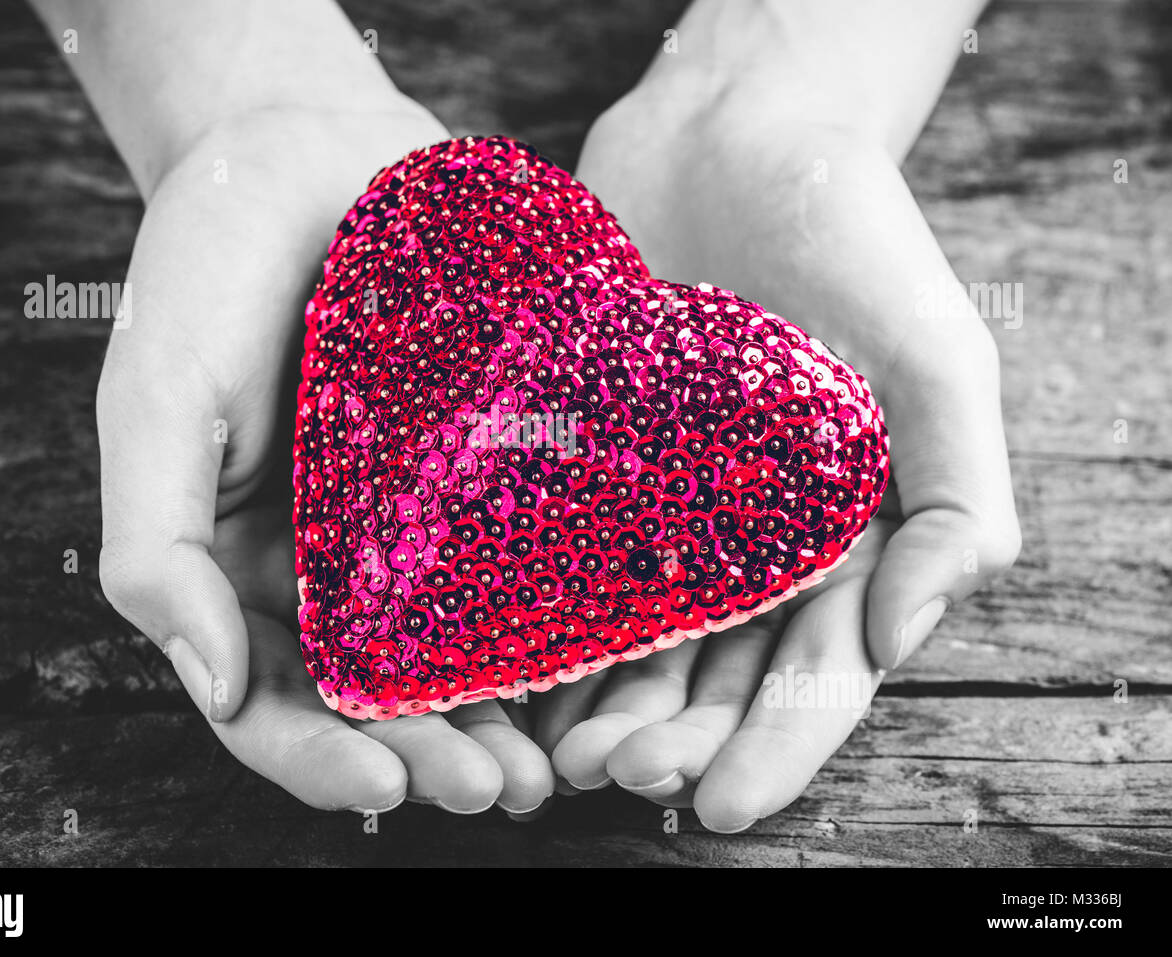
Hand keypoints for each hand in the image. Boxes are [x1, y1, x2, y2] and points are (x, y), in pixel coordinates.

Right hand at [97, 105, 553, 815]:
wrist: (305, 155)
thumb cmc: (207, 276)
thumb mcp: (154, 406)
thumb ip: (157, 547)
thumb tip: (208, 682)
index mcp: (250, 572)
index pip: (276, 703)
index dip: (323, 758)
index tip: (385, 782)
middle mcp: (343, 565)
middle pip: (387, 697)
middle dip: (438, 752)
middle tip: (499, 788)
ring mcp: (424, 520)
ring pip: (470, 647)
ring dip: (511, 715)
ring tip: (558, 760)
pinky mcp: (495, 466)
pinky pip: (531, 553)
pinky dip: (561, 617)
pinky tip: (602, 651)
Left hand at [527, 87, 1019, 828]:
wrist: (738, 140)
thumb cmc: (855, 238)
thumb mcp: (941, 359)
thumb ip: (954, 502)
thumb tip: (905, 641)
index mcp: (846, 543)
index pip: (815, 675)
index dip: (774, 748)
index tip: (723, 804)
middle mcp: (753, 547)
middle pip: (712, 674)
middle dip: (669, 738)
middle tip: (614, 773)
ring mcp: (667, 512)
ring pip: (631, 638)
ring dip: (592, 703)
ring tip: (549, 749)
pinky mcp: (593, 467)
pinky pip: (561, 558)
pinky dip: (535, 620)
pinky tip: (498, 668)